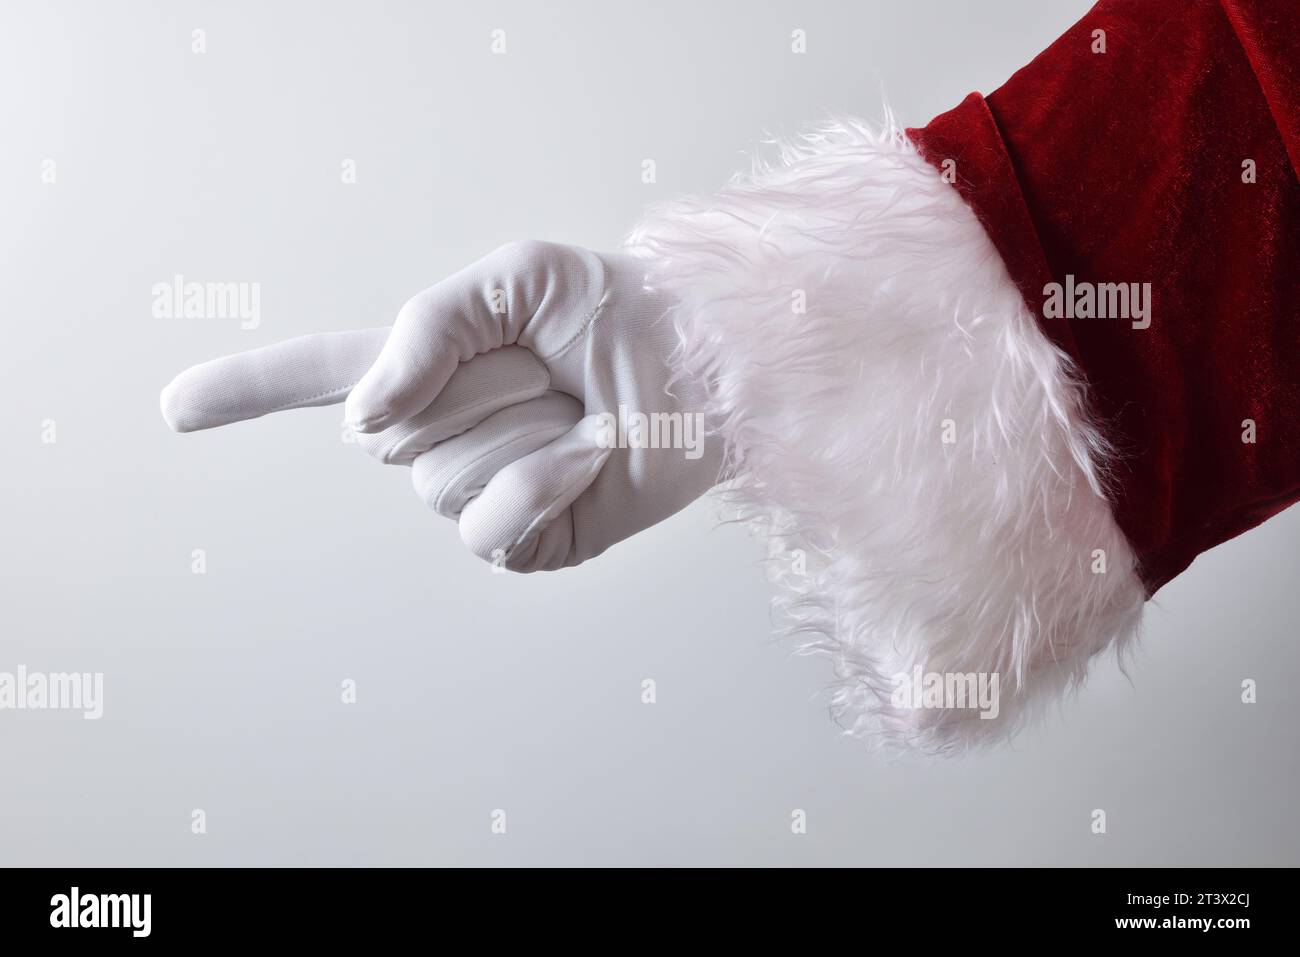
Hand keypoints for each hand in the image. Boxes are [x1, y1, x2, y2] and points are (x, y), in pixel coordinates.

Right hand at [160, 240, 720, 570]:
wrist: (705, 364)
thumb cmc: (615, 314)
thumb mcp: (513, 279)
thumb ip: (421, 330)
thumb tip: (358, 423)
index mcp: (430, 369)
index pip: (319, 378)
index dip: (247, 389)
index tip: (174, 409)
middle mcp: (442, 437)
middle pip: (389, 436)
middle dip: (481, 386)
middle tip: (554, 368)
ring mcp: (480, 496)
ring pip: (442, 481)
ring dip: (524, 429)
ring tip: (578, 411)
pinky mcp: (527, 543)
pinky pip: (492, 527)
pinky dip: (542, 483)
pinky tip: (587, 459)